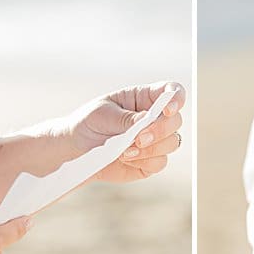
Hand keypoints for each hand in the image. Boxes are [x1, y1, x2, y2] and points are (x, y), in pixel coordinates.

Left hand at [68, 80, 185, 183]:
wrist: (76, 149)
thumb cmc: (89, 123)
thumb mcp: (102, 113)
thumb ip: (126, 118)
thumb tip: (148, 120)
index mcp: (145, 98)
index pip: (172, 92)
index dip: (177, 98)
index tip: (168, 110)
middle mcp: (154, 118)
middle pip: (176, 121)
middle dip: (160, 130)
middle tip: (138, 138)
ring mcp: (155, 140)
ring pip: (172, 143)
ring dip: (151, 149)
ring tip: (125, 150)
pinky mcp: (150, 160)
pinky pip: (160, 162)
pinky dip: (145, 161)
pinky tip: (126, 158)